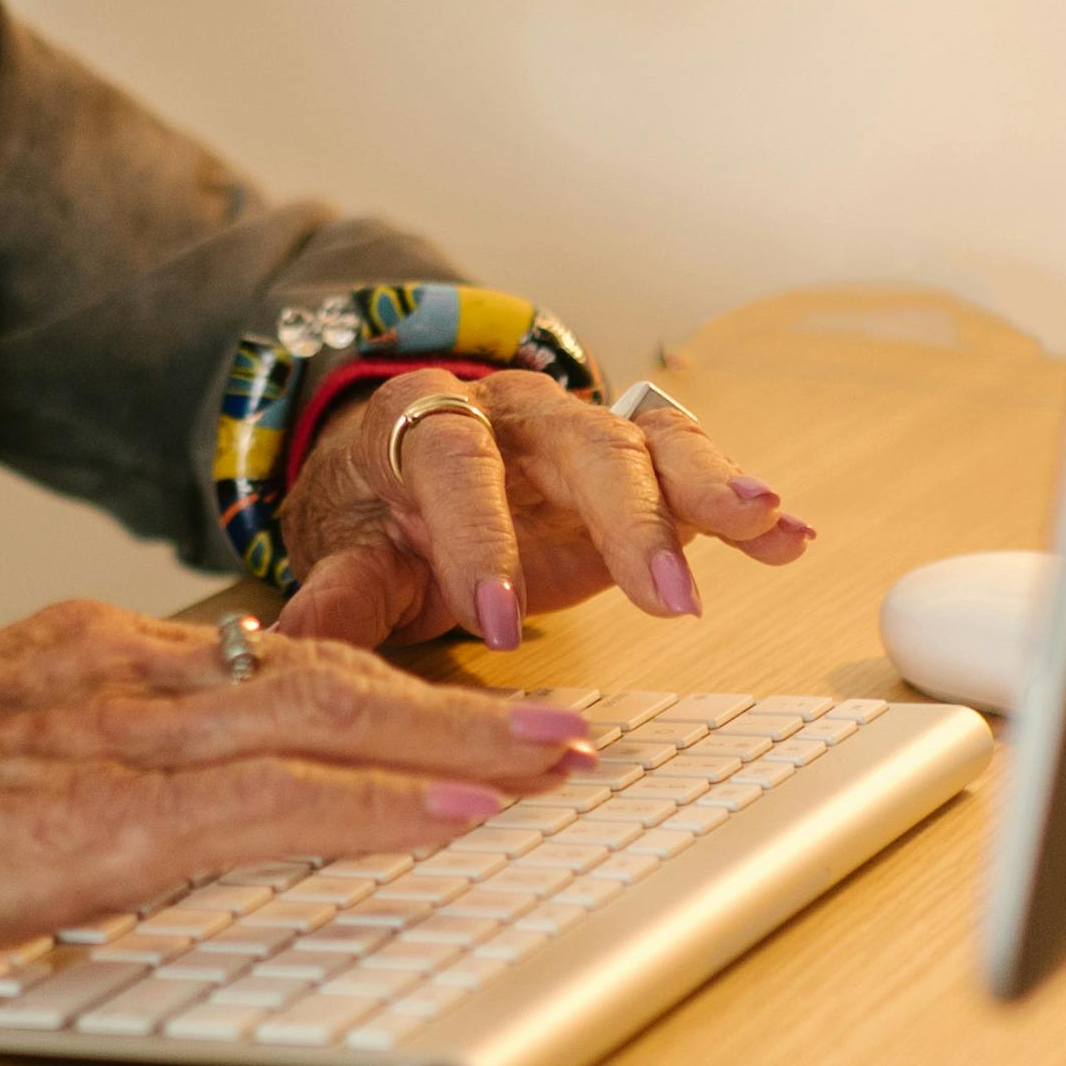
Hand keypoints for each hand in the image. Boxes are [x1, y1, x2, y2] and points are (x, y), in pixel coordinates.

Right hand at [0, 603, 597, 970]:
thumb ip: (84, 773)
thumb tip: (161, 827)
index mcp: (91, 656)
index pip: (272, 663)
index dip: (382, 688)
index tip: (455, 710)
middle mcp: (124, 672)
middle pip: (330, 673)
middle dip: (457, 703)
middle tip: (566, 727)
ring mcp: (124, 736)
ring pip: (331, 719)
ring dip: (458, 747)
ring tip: (555, 768)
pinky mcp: (114, 817)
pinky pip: (279, 803)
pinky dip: (379, 806)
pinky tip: (456, 818)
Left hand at [271, 372, 813, 652]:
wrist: (412, 460)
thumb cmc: (387, 512)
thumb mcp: (351, 553)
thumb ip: (335, 599)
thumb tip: (275, 654)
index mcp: (426, 424)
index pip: (454, 467)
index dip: (478, 539)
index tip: (500, 620)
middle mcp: (515, 411)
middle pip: (579, 443)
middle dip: (626, 518)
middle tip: (664, 595)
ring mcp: (583, 429)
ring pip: (651, 443)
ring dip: (707, 490)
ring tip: (762, 524)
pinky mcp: (636, 459)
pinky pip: (695, 465)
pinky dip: (743, 501)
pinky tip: (790, 536)